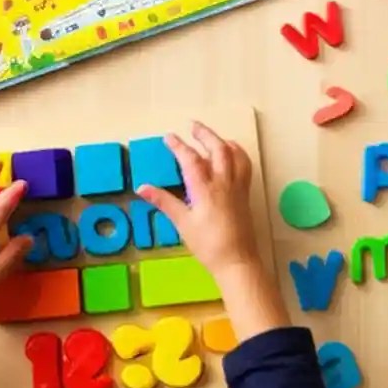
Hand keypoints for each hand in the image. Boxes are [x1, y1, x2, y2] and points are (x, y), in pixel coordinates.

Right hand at [135, 121, 259, 283]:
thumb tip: (142, 188)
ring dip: (222, 141)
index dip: (179, 146)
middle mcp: (223, 183)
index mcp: (205, 189)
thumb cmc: (207, 245)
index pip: (190, 159)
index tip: (169, 137)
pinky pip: (244, 166)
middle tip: (193, 126)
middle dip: (204, 135)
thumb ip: (164, 202)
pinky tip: (232, 155)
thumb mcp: (182, 223)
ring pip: (234, 155)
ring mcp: (237, 187)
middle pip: (217, 149)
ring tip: (213, 137)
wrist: (236, 261)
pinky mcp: (245, 194)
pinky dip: (238, 154)